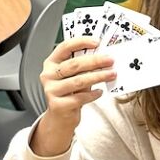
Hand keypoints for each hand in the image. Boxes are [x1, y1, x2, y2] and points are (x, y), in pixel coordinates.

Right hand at [30, 38, 113, 156]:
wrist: (59, 117)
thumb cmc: (68, 94)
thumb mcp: (73, 76)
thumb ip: (83, 66)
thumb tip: (102, 56)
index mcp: (51, 63)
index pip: (65, 47)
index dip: (81, 42)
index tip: (97, 42)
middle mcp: (48, 75)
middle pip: (74, 64)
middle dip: (95, 61)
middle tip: (110, 60)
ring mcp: (51, 90)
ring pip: (78, 81)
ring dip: (98, 76)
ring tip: (111, 74)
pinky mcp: (57, 105)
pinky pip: (79, 97)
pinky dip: (93, 94)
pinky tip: (100, 92)